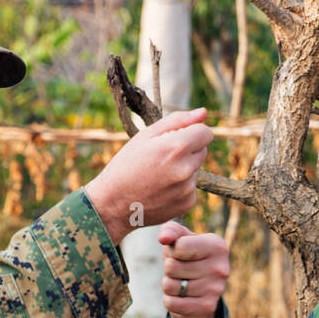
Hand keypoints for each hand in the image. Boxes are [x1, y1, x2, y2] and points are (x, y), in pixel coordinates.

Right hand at [83, 107, 213, 243]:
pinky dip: (181, 186)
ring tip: (158, 175)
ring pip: (196, 169)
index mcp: (176, 147)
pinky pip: (191, 188)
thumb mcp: (145, 136)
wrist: (113, 204)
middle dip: (187, 149)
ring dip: (183, 168)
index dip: (191, 132)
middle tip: (162, 157)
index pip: (205, 132)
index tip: (177, 137)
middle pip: (202, 150)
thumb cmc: (126, 165)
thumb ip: (177, 121)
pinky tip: (161, 189)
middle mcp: (186, 169)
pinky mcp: (187, 203)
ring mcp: (188, 189)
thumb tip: (203, 113)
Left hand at [158, 221, 228, 317]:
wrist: (201, 289)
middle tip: (181, 271)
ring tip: (182, 283)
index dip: (171, 250)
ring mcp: (216, 290)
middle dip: (169, 269)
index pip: (179, 246)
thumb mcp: (180, 237)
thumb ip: (170, 230)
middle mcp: (221, 268)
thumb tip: (164, 238)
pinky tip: (182, 297)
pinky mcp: (207, 308)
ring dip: (169, 285)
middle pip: (171, 267)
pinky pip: (171, 303)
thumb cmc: (187, 256)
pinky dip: (170, 300)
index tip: (181, 253)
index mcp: (217, 246)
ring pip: (169, 286)